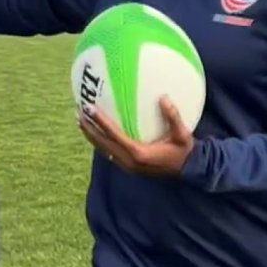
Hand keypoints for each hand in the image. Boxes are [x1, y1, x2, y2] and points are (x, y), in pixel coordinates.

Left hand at [79, 96, 194, 176]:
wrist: (188, 170)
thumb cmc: (184, 150)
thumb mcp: (182, 134)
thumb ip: (172, 116)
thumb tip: (163, 97)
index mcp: (138, 153)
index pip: (113, 135)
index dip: (100, 121)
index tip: (89, 108)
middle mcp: (129, 161)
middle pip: (102, 143)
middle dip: (88, 128)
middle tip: (78, 112)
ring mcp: (127, 165)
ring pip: (103, 148)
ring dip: (91, 135)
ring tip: (80, 120)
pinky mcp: (128, 166)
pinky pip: (108, 151)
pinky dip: (99, 140)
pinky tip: (95, 131)